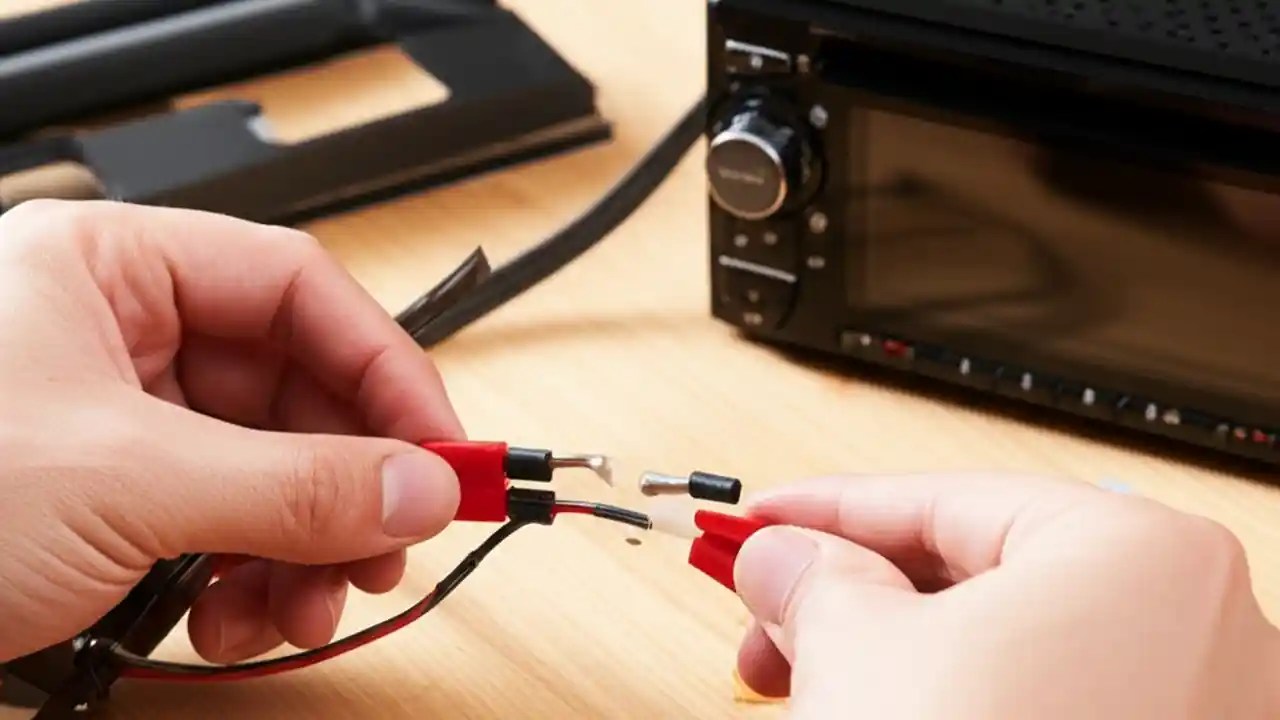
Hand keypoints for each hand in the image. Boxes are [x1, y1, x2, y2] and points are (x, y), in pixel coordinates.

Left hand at [0, 200, 463, 664]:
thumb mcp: (127, 481)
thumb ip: (294, 482)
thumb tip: (416, 486)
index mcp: (112, 269)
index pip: (297, 291)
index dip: (384, 369)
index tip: (437, 448)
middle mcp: (118, 334)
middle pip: (290, 391)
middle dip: (345, 482)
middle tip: (390, 544)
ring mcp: (115, 421)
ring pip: (265, 469)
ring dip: (303, 547)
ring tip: (305, 606)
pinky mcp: (110, 499)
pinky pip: (222, 523)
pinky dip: (250, 579)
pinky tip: (238, 622)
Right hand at [732, 473, 1279, 718]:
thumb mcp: (858, 654)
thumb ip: (814, 577)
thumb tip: (782, 556)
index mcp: (1138, 555)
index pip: (948, 497)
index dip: (831, 507)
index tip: (766, 520)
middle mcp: (1193, 624)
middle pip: (978, 575)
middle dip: (852, 598)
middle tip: (771, 615)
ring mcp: (1194, 708)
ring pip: (1007, 647)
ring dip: (892, 657)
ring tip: (807, 687)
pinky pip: (1043, 704)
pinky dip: (956, 702)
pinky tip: (884, 717)